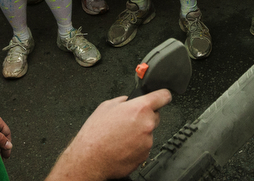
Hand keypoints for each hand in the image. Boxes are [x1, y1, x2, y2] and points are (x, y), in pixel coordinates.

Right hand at [45, 89, 171, 180]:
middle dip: (145, 117)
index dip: (162, 95)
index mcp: (140, 108)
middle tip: (128, 122)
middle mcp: (147, 124)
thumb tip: (129, 101)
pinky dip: (136, 146)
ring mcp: (147, 141)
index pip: (163, 96)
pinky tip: (122, 146)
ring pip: (148, 133)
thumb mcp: (107, 106)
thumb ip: (124, 101)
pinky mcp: (144, 155)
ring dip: (139, 133)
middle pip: (155, 116)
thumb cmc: (95, 134)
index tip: (162, 96)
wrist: (90, 159)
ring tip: (121, 136)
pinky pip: (143, 147)